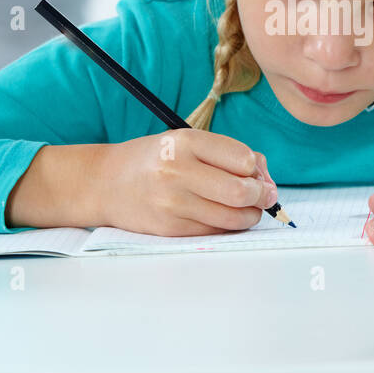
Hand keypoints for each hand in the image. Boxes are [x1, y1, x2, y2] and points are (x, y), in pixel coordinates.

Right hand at [93, 128, 278, 236]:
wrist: (106, 183)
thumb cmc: (155, 159)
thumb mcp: (186, 141)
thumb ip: (228, 154)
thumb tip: (267, 181)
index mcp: (184, 142)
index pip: (243, 159)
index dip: (256, 168)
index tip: (253, 171)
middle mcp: (177, 172)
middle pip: (242, 192)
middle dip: (262, 195)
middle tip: (264, 195)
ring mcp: (172, 204)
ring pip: (234, 218)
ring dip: (250, 215)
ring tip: (245, 207)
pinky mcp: (170, 229)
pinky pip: (216, 232)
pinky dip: (228, 226)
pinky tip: (221, 215)